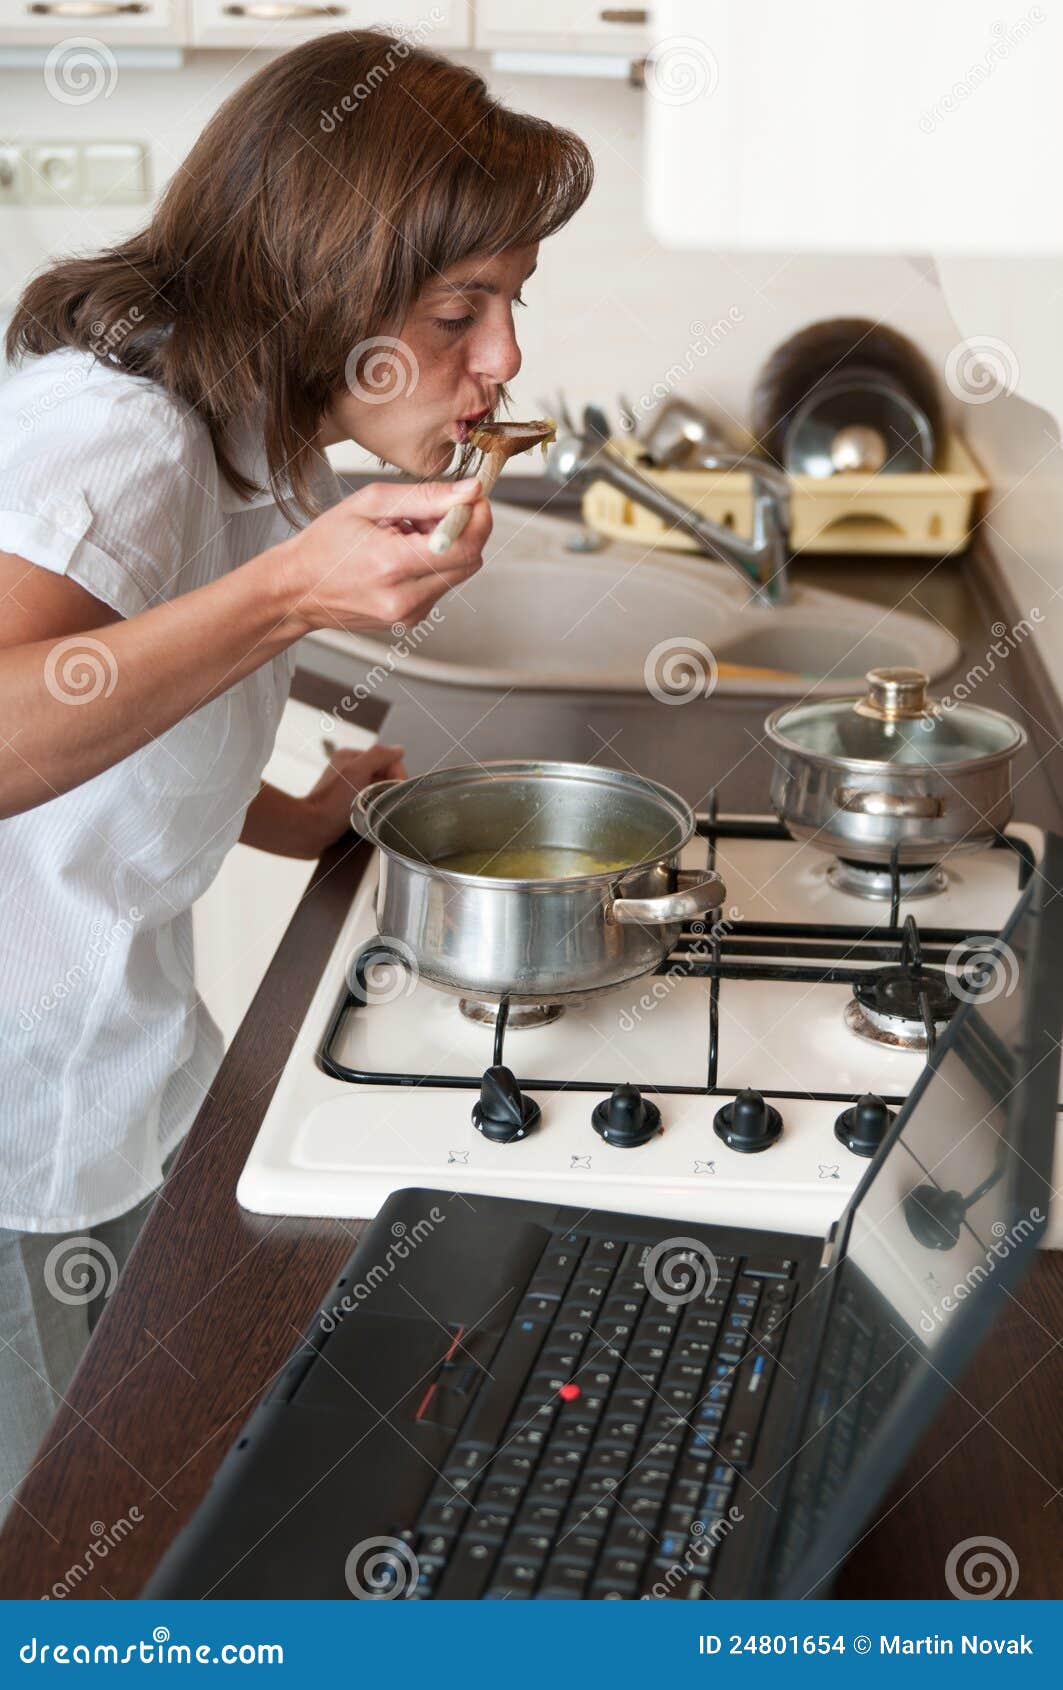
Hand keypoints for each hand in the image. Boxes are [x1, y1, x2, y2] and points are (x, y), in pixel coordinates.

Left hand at [240, 742, 406, 859]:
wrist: (310, 830)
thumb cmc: (332, 802)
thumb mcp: (357, 772)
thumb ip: (378, 756)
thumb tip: (399, 750)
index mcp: (351, 756)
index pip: (388, 760)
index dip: (397, 775)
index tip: (398, 793)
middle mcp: (348, 768)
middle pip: (384, 774)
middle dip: (390, 788)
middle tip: (388, 804)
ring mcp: (347, 786)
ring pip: (379, 788)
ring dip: (384, 799)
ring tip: (380, 811)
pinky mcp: (347, 804)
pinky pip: (370, 801)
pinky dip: (376, 807)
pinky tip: (372, 816)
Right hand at [275, 479, 490, 636]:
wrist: (298, 588)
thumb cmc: (325, 544)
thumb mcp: (369, 504)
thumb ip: (425, 497)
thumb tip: (470, 492)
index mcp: (391, 564)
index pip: (464, 546)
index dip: (478, 520)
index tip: (474, 500)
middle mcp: (404, 597)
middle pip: (469, 562)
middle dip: (461, 531)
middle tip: (429, 514)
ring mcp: (409, 615)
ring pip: (457, 574)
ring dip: (445, 549)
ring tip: (406, 535)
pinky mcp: (410, 621)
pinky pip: (440, 587)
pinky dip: (432, 566)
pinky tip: (402, 555)